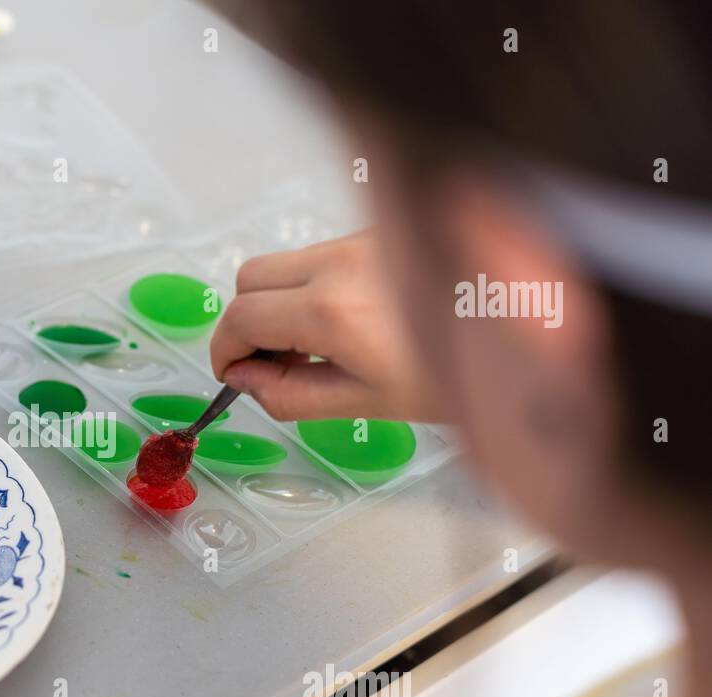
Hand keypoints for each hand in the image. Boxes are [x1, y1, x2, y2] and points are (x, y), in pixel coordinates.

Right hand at [210, 231, 444, 421]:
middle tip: (271, 364)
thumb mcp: (367, 404)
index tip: (233, 375)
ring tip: (318, 348)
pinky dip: (318, 286)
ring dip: (283, 302)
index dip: (224, 352)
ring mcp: (362, 241)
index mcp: (330, 309)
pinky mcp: (384, 233)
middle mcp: (340, 262)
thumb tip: (250, 383)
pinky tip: (353, 323)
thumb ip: (292, 396)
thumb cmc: (462, 373)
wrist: (531, 332)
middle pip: (250, 277)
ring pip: (287, 263)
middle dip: (247, 321)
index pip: (240, 317)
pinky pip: (326, 255)